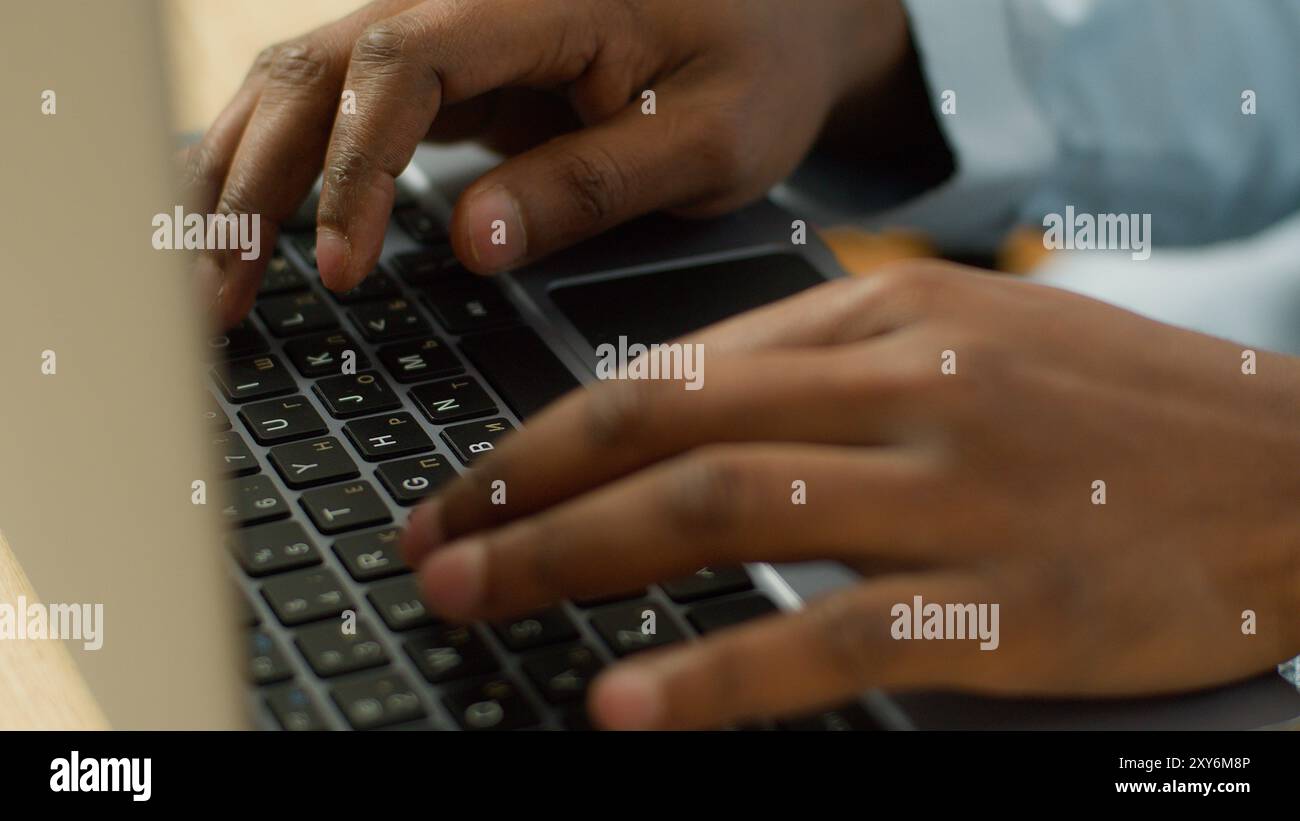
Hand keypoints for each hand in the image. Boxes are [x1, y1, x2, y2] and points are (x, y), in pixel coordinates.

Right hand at [185, 0, 909, 324]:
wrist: (780, 16)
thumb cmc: (759, 70)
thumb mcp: (711, 141)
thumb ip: (593, 183)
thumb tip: (472, 243)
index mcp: (543, 0)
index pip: (404, 64)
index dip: (353, 168)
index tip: (338, 270)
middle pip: (320, 66)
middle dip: (255, 182)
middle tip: (220, 298)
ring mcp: (451, 30)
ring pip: (304, 79)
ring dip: (244, 175)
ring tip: (210, 277)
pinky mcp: (446, 69)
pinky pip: (336, 107)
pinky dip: (280, 167)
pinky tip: (249, 227)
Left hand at [400, 263, 1299, 728]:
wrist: (1299, 468)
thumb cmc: (1120, 405)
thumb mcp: (970, 338)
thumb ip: (828, 365)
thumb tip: (683, 412)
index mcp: (886, 316)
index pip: (672, 369)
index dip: (549, 431)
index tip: (472, 481)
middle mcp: (905, 387)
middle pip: (666, 433)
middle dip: (524, 494)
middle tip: (430, 546)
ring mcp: (952, 493)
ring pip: (719, 513)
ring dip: (575, 562)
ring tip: (476, 603)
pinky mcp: (1002, 603)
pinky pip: (826, 639)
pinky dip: (711, 676)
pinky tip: (622, 706)